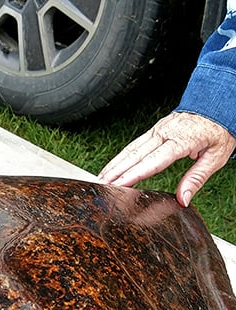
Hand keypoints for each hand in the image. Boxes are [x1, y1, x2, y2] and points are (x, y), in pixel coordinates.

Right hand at [98, 111, 235, 206]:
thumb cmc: (219, 129)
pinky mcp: (155, 129)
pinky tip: (111, 167)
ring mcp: (159, 129)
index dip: (134, 174)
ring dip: (114, 165)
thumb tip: (183, 199)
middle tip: (100, 186)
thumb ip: (197, 178)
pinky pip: (134, 145)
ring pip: (131, 149)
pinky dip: (120, 157)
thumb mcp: (216, 157)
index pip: (153, 161)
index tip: (118, 184)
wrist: (219, 101)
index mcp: (181, 140)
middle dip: (116, 171)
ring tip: (99, 179)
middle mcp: (166, 133)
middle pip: (136, 155)